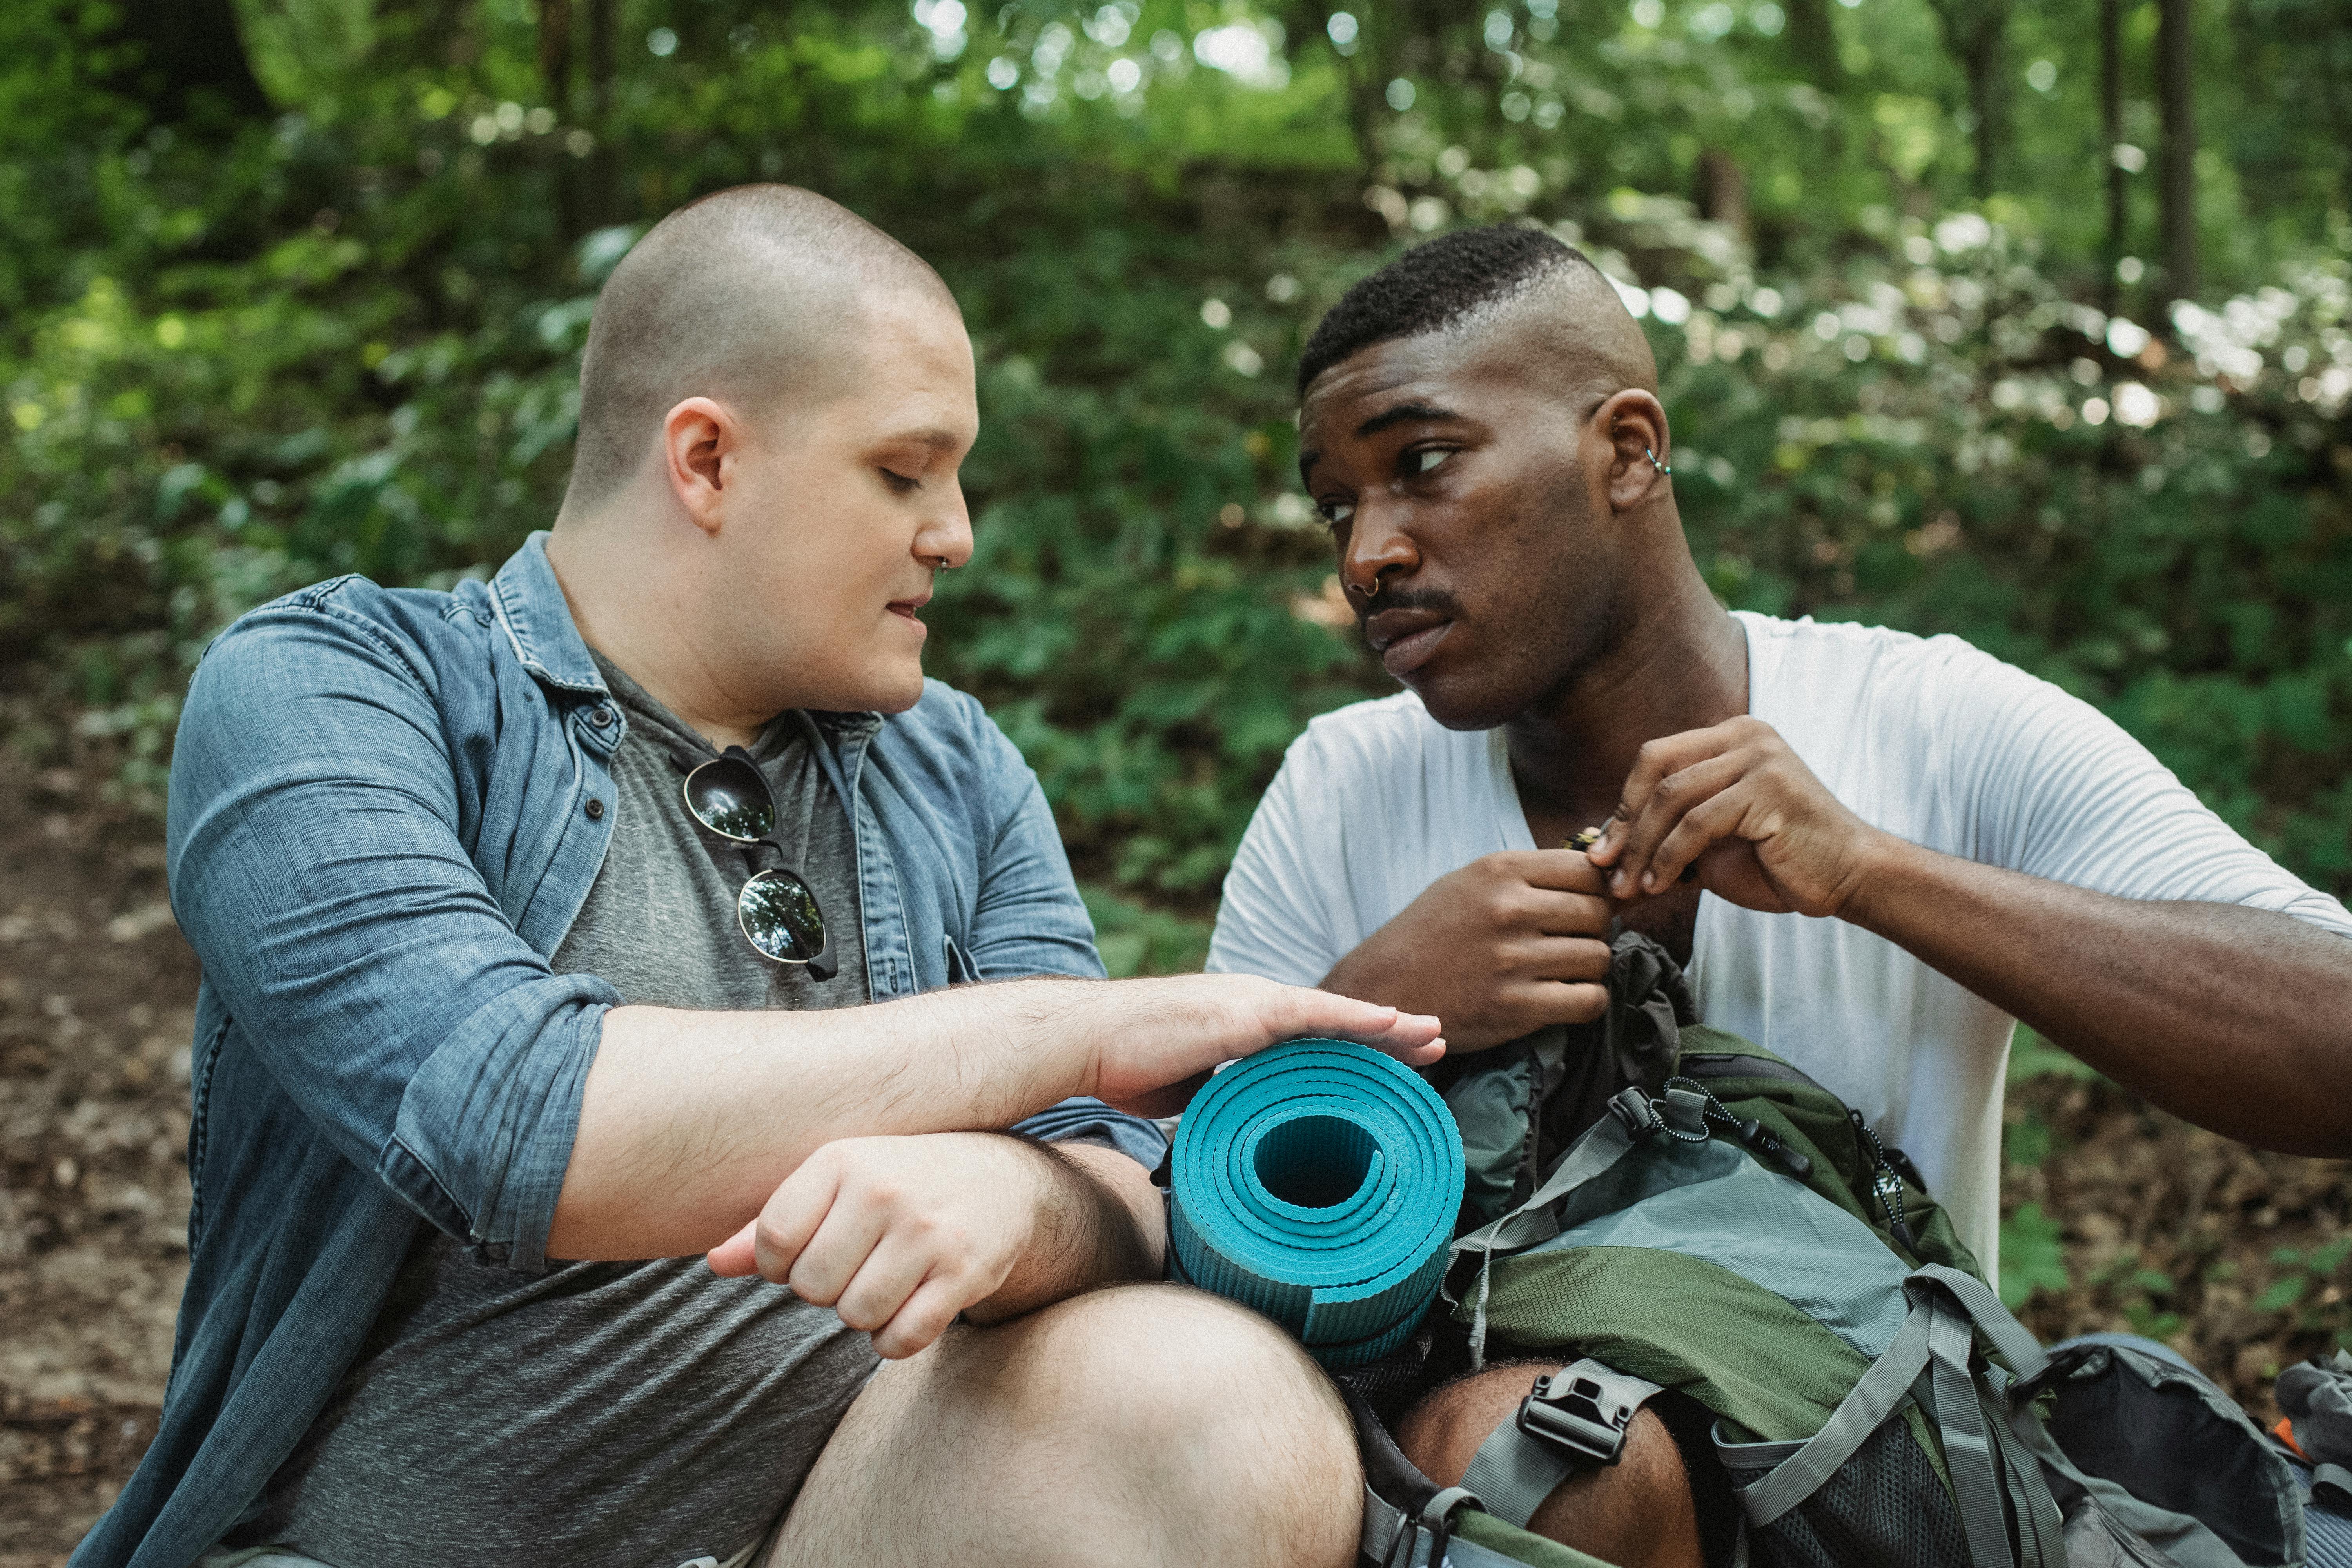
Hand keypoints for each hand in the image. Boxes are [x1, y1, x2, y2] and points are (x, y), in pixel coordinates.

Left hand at [707, 1131, 1056, 1358]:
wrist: (1002, 1180)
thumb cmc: (899, 1181)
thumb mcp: (837, 1182)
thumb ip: (771, 1223)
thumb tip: (712, 1263)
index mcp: (843, 1160)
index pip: (772, 1240)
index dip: (777, 1265)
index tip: (804, 1255)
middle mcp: (884, 1191)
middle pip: (810, 1286)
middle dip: (825, 1290)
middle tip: (855, 1266)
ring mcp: (928, 1233)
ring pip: (855, 1316)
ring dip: (863, 1313)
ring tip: (885, 1280)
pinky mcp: (964, 1273)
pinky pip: (901, 1340)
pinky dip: (897, 1338)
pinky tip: (911, 1305)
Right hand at [1082, 972, 1444, 1116]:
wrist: (1087, 1041)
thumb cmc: (1126, 1063)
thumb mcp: (1186, 1082)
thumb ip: (1217, 1090)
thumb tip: (1231, 1120)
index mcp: (1242, 1020)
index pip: (1313, 1034)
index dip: (1358, 1042)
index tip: (1396, 1055)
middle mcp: (1253, 1004)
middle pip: (1335, 1021)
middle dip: (1387, 1032)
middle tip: (1435, 1041)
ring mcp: (1249, 1005)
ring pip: (1333, 1015)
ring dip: (1385, 1026)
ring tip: (1430, 1035)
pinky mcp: (1242, 1014)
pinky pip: (1310, 1015)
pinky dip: (1353, 1018)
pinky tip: (1388, 1021)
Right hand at [1321, 851, 1613, 1052]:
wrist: (1385, 988)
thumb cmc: (1431, 934)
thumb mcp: (1469, 883)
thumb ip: (1527, 877)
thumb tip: (1599, 877)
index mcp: (1499, 871)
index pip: (1588, 870)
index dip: (1596, 890)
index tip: (1584, 905)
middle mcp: (1509, 910)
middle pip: (1599, 913)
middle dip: (1595, 929)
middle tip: (1572, 941)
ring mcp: (1513, 960)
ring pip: (1598, 957)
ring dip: (1590, 967)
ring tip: (1565, 970)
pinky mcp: (1516, 1007)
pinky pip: (1588, 1000)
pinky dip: (1587, 1001)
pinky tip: (1566, 998)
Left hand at [1585, 717, 1888, 917]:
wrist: (1847, 876)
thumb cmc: (1780, 860)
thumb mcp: (1712, 841)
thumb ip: (1668, 832)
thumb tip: (1606, 851)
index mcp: (1731, 736)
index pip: (1656, 757)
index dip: (1623, 803)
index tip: (1602, 848)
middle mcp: (1744, 735)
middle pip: (1657, 769)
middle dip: (1624, 822)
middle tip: (1604, 866)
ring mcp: (1758, 758)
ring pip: (1672, 797)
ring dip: (1642, 847)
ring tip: (1629, 886)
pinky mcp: (1767, 789)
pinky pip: (1697, 823)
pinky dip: (1669, 857)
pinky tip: (1659, 885)